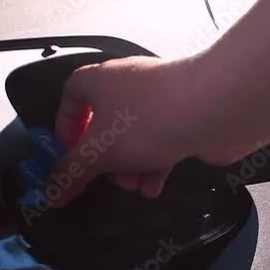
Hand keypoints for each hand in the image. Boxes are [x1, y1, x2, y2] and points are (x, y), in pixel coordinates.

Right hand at [49, 56, 204, 205]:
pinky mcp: (186, 116)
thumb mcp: (100, 151)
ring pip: (135, 135)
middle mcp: (130, 84)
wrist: (216, 108)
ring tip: (133, 186)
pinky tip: (154, 186)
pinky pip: (163, 142)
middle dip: (104, 155)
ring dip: (130, 165)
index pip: (71, 94)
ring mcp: (160, 99)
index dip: (65, 124)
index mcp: (101, 80)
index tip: (66, 151)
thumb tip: (53, 190)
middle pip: (105, 121)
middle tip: (103, 175)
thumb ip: (72, 172)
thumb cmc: (154, 115)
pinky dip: (156, 165)